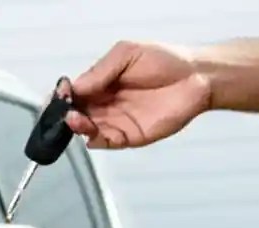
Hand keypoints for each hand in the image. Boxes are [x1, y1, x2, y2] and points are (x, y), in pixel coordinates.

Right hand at [65, 41, 213, 149]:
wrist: (197, 77)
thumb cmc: (166, 60)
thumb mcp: (127, 54)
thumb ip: (101, 70)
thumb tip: (76, 86)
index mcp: (102, 83)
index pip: (75, 92)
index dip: (64, 95)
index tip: (60, 94)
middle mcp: (106, 104)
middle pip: (77, 113)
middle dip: (68, 114)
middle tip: (67, 112)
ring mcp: (117, 121)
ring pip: (88, 129)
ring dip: (79, 127)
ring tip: (77, 120)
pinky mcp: (130, 136)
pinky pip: (107, 142)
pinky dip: (96, 140)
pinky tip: (92, 134)